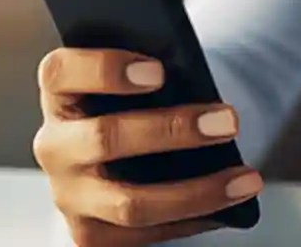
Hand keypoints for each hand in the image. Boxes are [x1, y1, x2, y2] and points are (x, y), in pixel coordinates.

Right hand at [32, 48, 263, 246]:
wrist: (120, 153)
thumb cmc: (138, 104)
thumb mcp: (138, 82)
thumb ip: (157, 77)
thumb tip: (204, 91)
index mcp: (60, 95)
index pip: (60, 73)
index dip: (105, 70)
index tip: (159, 70)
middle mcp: (54, 146)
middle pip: (105, 138)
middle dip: (173, 130)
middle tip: (229, 121)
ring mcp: (68, 195)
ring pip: (130, 203)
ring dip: (198, 192)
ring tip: (246, 178)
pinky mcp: (89, 234)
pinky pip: (144, 235)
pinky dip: (193, 219)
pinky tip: (229, 204)